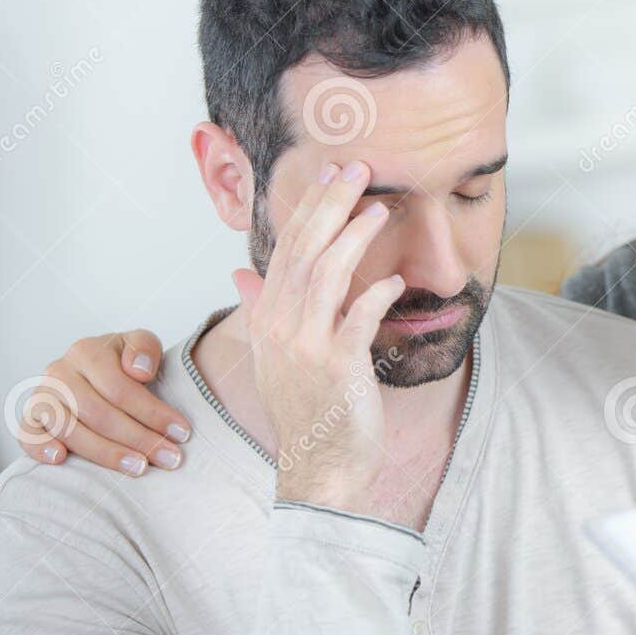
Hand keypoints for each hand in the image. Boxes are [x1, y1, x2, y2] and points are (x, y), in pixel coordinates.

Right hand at [16, 330, 190, 475]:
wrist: (99, 371)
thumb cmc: (125, 363)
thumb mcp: (141, 345)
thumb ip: (144, 348)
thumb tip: (139, 372)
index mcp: (87, 352)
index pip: (120, 388)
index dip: (153, 413)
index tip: (181, 432)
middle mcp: (59, 372)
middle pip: (99, 414)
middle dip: (138, 439)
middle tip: (170, 458)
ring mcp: (41, 396)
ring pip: (70, 430)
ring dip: (106, 453)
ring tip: (140, 468)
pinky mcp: (31, 419)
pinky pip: (28, 436)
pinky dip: (40, 448)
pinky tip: (61, 460)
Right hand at [234, 160, 402, 511]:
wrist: (318, 467)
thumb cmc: (307, 409)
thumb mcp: (276, 356)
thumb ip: (261, 308)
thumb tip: (241, 273)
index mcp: (268, 318)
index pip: (287, 248)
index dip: (309, 207)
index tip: (331, 173)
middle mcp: (281, 327)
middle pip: (305, 250)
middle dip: (331, 204)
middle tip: (357, 167)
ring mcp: (307, 347)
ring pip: (328, 276)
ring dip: (355, 237)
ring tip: (379, 208)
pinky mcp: (337, 367)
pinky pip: (358, 319)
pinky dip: (377, 295)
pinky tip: (394, 280)